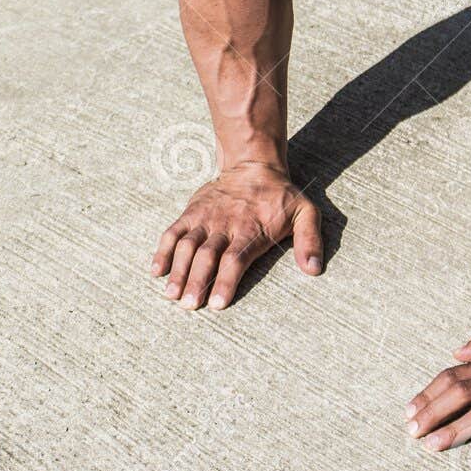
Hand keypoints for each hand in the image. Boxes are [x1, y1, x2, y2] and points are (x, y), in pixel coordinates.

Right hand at [153, 162, 322, 310]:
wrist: (253, 164)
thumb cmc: (280, 196)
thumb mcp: (305, 212)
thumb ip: (310, 240)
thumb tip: (313, 269)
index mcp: (250, 229)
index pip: (235, 258)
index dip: (226, 281)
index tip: (218, 304)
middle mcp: (225, 224)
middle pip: (207, 255)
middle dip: (197, 281)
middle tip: (189, 305)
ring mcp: (205, 218)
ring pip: (187, 245)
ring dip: (178, 271)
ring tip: (171, 295)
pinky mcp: (192, 213)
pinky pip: (173, 232)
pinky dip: (162, 251)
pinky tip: (156, 271)